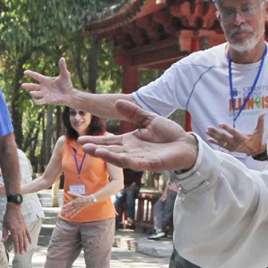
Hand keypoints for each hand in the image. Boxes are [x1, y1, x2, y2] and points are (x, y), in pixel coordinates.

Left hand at [4, 202, 31, 253]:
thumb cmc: (8, 216)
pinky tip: (30, 242)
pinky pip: (28, 233)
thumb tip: (2, 240)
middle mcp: (19, 230)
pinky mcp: (25, 226)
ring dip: (25, 245)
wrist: (14, 208)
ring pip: (25, 238)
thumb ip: (5, 233)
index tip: (17, 252)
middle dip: (21, 248)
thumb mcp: (4, 225)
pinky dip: (29, 238)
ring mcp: (23, 228)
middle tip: (21, 253)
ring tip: (25, 250)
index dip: (16, 247)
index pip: (15, 241)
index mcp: (14, 230)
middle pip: (20, 241)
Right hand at [21, 57, 75, 106]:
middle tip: (22, 85)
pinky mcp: (47, 100)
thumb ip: (62, 67)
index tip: (25, 72)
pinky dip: (37, 102)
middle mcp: (43, 87)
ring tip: (32, 93)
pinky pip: (40, 101)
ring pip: (35, 94)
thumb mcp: (65, 75)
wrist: (70, 94)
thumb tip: (62, 58)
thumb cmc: (66, 84)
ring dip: (33, 93)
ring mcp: (44, 94)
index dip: (31, 74)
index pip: (36, 76)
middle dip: (27, 86)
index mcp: (45, 80)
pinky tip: (34, 102)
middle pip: (33, 86)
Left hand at [59, 195, 89, 221]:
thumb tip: (68, 191)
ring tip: (65, 216)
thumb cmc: (82, 197)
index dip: (65, 206)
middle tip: (62, 212)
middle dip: (65, 210)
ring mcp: (78, 208)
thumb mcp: (77, 195)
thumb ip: (72, 194)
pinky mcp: (80, 209)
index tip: (62, 207)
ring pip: (72, 211)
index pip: (69, 204)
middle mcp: (75, 205)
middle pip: (70, 208)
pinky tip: (71, 217)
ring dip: (69, 213)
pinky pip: (76, 213)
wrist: (88, 200)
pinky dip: (74, 215)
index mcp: (74, 201)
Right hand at [77, 99, 198, 171]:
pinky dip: (124, 160)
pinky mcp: (150, 164)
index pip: (110, 141)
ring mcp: (140, 159)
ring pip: (120, 158)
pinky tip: (115, 156)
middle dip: (97, 149)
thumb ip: (133, 113)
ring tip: (93, 151)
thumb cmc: (168, 134)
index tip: (81, 139)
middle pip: (111, 151)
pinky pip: (135, 163)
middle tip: (82, 146)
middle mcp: (132, 151)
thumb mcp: (149, 119)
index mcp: (130, 142)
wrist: (186, 144)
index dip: (96, 140)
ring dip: (107, 155)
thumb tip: (117, 102)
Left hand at [205, 115, 265, 155]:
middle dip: (216, 132)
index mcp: (242, 138)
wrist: (255, 151)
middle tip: (209, 128)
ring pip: (221, 141)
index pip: (233, 132)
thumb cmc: (257, 139)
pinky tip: (209, 139)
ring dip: (213, 136)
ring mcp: (232, 146)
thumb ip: (260, 122)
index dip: (227, 128)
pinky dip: (215, 142)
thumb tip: (264, 112)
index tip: (221, 124)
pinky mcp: (230, 149)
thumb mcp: (260, 131)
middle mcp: (235, 143)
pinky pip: (221, 145)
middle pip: (224, 137)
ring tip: (207, 131)